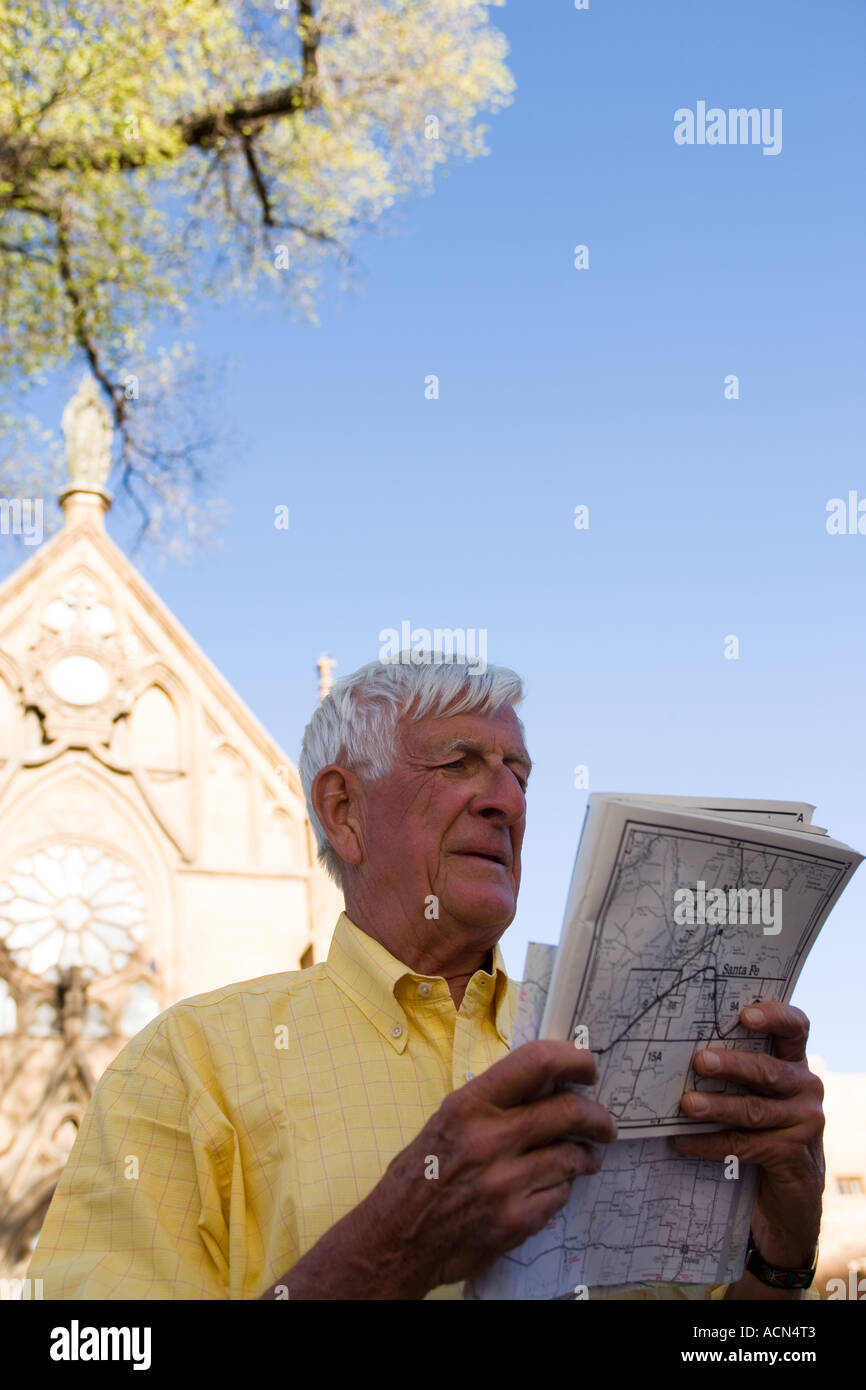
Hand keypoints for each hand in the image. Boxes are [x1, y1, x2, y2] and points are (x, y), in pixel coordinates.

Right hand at [265, 1039, 616, 1298]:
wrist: (398, 1238)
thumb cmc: (421, 1173)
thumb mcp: (449, 1119)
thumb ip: (495, 1101)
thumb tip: (549, 1083)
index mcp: (469, 1105)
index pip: (536, 1063)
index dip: (574, 1060)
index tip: (588, 1068)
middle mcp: (489, 1139)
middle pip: (569, 1111)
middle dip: (598, 1118)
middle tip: (605, 1125)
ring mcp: (505, 1183)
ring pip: (572, 1157)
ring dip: (585, 1157)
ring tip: (584, 1158)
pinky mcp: (516, 1221)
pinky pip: (560, 1195)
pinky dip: (561, 1188)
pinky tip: (549, 1188)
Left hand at [669, 1002, 823, 1270]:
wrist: (789, 1190)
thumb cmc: (761, 1127)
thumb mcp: (756, 1093)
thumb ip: (735, 1071)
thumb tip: (675, 1049)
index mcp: (795, 1063)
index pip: (795, 1028)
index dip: (775, 1017)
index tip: (744, 1015)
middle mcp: (806, 1088)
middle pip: (768, 1070)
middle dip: (732, 1065)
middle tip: (700, 1061)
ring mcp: (804, 1123)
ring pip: (754, 1111)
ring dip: (717, 1107)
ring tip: (685, 1104)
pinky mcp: (793, 1155)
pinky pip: (745, 1146)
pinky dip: (709, 1143)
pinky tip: (681, 1141)